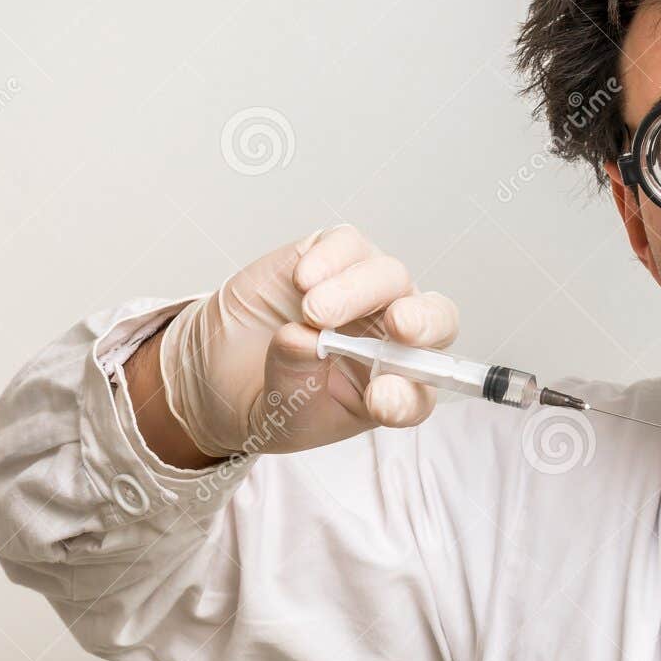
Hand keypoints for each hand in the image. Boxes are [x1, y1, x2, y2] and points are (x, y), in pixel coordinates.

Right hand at [153, 223, 459, 458]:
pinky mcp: (333, 258)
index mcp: (393, 386)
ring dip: (356, 292)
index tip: (378, 399)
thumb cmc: (273, 399)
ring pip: (389, 276)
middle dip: (423, 320)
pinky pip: (347, 246)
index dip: (407, 395)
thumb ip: (297, 385)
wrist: (226, 369)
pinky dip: (331, 259)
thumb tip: (305, 339)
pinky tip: (305, 279)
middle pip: (434, 319)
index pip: (419, 391)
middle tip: (399, 325)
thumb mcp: (283, 414)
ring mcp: (368, 293)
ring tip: (314, 313)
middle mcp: (393, 337)